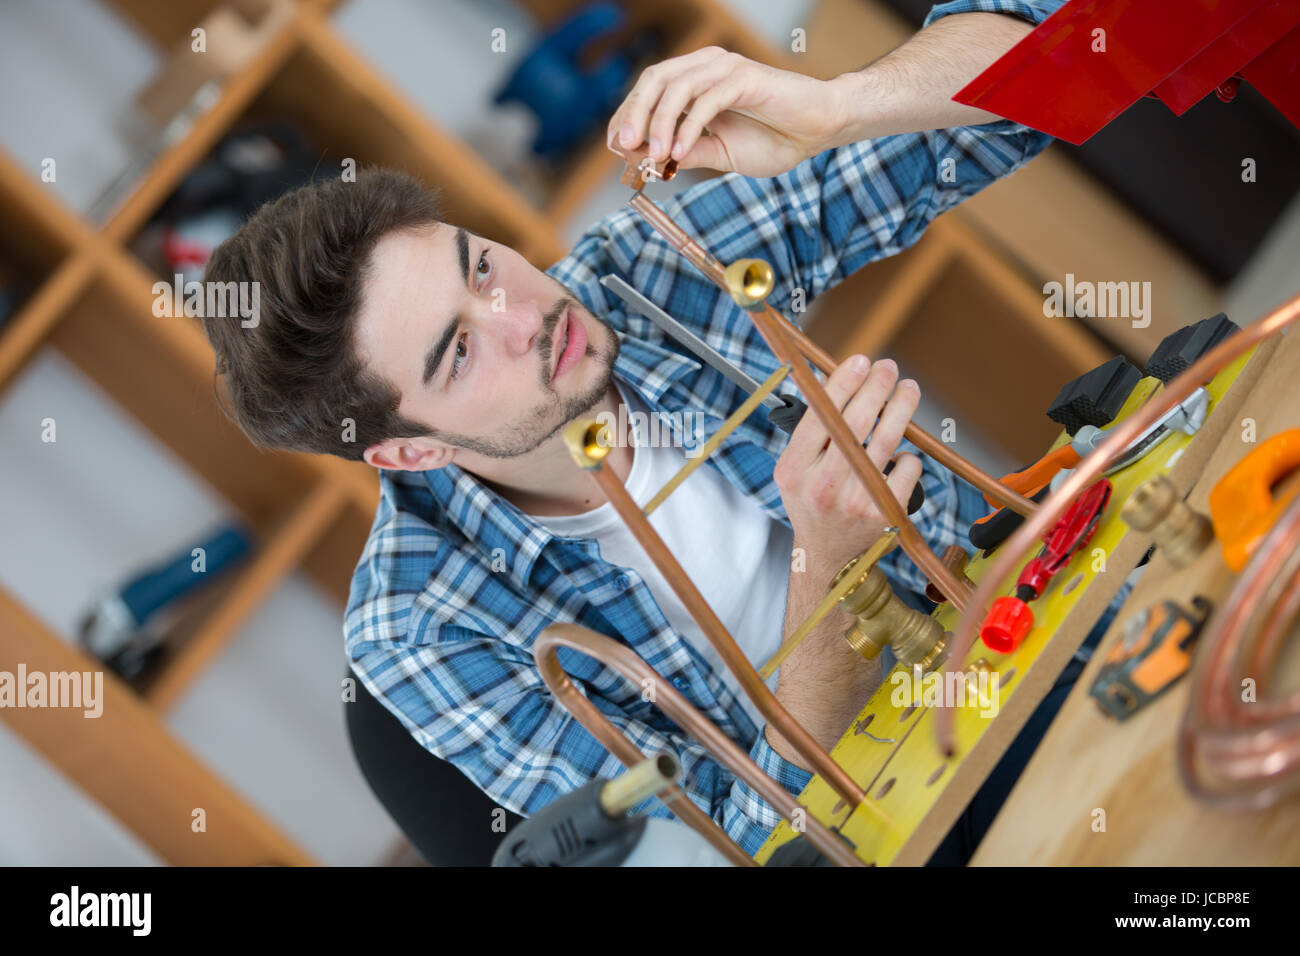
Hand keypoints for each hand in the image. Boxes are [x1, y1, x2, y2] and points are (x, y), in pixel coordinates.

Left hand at [605, 46, 847, 177]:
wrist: (818, 132)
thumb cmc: (775, 138)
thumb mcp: (719, 153)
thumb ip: (687, 153)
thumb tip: (650, 160)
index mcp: (696, 81)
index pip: (650, 89)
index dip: (627, 114)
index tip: (615, 146)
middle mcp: (707, 67)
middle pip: (655, 80)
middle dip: (634, 112)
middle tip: (623, 145)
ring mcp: (725, 69)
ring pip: (676, 87)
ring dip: (659, 122)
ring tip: (654, 155)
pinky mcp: (745, 78)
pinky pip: (706, 100)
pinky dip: (688, 127)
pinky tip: (680, 151)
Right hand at [773, 354, 921, 579]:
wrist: (827, 556)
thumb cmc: (812, 502)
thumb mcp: (796, 469)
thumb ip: (812, 432)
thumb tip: (840, 379)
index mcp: (793, 470)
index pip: (820, 416)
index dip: (843, 383)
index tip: (860, 361)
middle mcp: (821, 486)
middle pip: (856, 423)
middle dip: (877, 387)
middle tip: (890, 368)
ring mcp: (854, 501)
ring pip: (887, 440)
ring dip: (902, 407)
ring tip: (908, 390)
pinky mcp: (883, 512)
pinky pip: (906, 468)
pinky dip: (907, 455)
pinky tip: (900, 453)